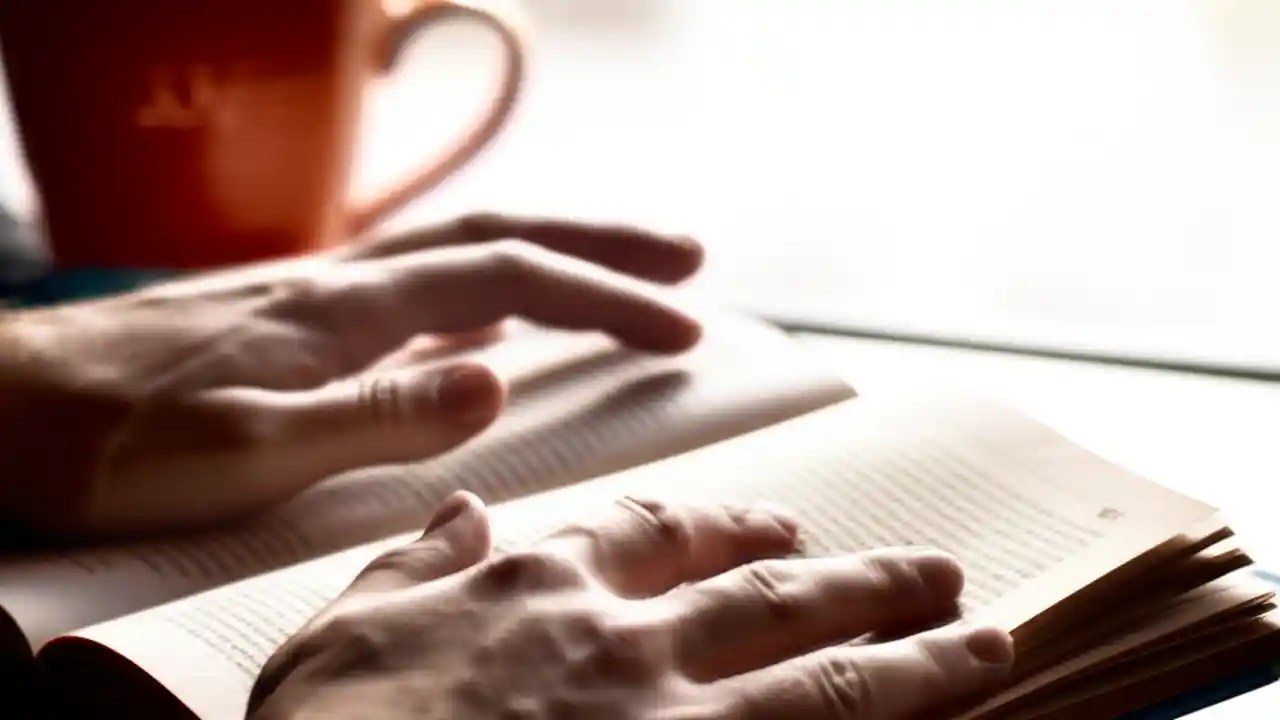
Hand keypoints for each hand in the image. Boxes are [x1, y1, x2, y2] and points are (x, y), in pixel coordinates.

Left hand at [0, 215, 702, 538]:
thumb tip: (497, 376)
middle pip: (501, 238)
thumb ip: (375, 417)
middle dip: (604, 246)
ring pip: (461, 253)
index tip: (685, 326)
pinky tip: (489, 313)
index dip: (608, 298)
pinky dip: (482, 283)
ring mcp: (319, 298)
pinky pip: (416, 285)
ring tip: (617, 271)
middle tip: (686, 260)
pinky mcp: (292, 321)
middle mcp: (344, 286)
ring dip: (552, 254)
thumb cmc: (110, 442)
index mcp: (347, 312)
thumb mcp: (245, 452)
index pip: (511, 280)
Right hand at [249, 493, 1013, 719]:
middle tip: (934, 572)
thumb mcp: (336, 637)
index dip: (728, 526)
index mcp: (539, 587)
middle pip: (771, 598)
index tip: (777, 527)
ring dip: (916, 657)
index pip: (656, 535)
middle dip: (858, 580)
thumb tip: (458, 512)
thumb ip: (408, 569)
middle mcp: (623, 643)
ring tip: (986, 639)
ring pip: (824, 678)